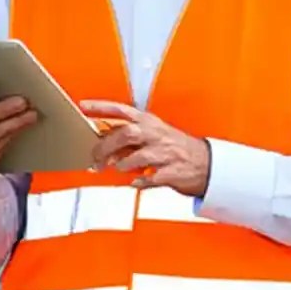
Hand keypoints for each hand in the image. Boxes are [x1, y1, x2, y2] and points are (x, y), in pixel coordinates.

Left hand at [81, 100, 210, 196]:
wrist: (207, 163)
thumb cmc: (174, 147)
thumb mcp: (153, 134)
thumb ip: (129, 137)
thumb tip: (102, 142)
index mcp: (149, 122)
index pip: (122, 110)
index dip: (102, 107)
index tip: (84, 106)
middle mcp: (157, 135)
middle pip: (127, 134)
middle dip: (107, 146)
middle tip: (95, 158)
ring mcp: (166, 153)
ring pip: (139, 156)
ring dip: (123, 164)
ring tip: (118, 169)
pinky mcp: (173, 172)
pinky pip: (152, 178)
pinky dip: (140, 182)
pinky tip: (134, 183)